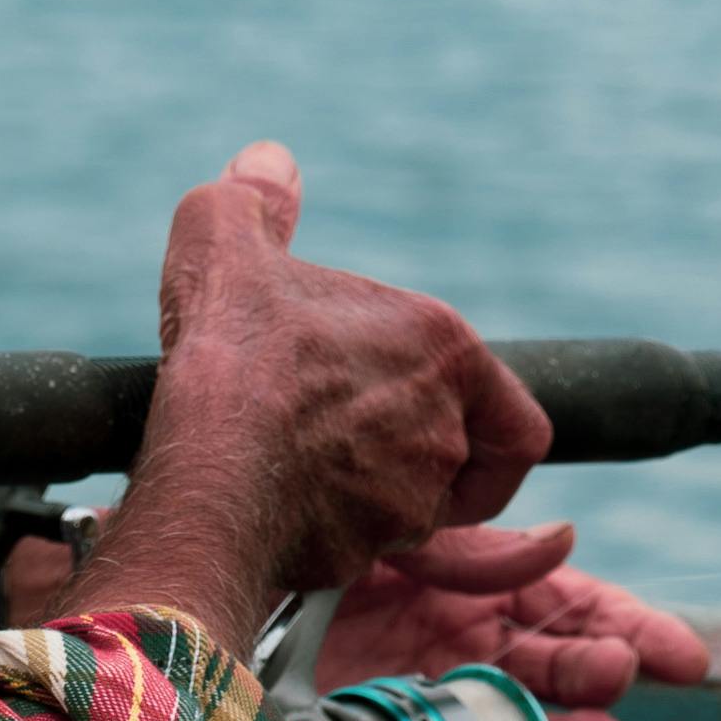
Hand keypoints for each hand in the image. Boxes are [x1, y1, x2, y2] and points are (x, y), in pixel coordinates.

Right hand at [70, 142, 551, 661]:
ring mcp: (410, 502)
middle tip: (356, 438)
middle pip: (462, 463)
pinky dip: (337, 541)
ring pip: (413, 512)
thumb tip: (268, 162)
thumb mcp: (226, 236)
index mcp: (442, 348)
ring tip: (303, 468)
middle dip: (415, 457)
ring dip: (375, 499)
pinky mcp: (366, 557)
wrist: (208, 466)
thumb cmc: (233, 353)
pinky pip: (366, 553)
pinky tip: (287, 521)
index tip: (443, 416)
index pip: (512, 410)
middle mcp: (444, 432)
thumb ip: (253, 198)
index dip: (482, 419)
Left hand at [313, 516, 708, 720]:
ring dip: (577, 706)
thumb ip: (471, 542)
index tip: (676, 654)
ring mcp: (422, 684)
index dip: (614, 618)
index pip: (549, 591)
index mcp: (443, 569)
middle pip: (549, 650)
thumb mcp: (387, 526)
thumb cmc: (287, 539)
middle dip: (603, 662)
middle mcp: (441, 629)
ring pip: (523, 700)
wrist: (205, 592)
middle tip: (640, 669)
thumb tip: (563, 540)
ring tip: (608, 711)